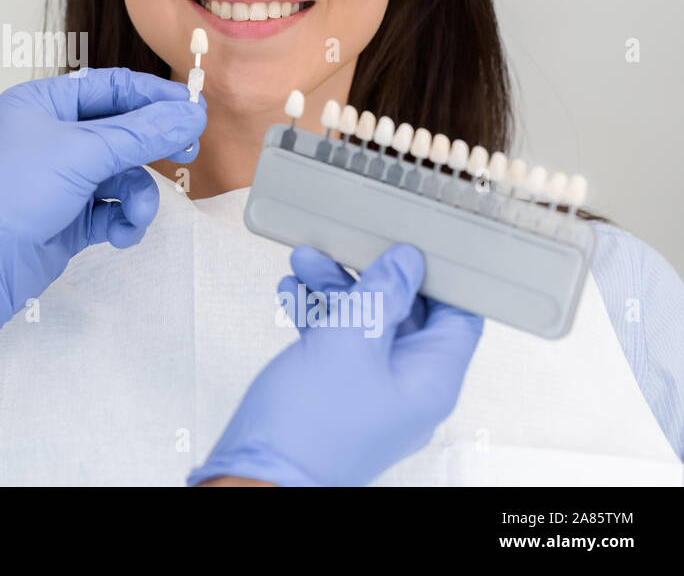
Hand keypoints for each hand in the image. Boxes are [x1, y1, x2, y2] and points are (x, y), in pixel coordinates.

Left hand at [0, 67, 205, 332]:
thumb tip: (189, 116)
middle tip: (187, 152)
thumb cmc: (11, 194)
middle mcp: (52, 137)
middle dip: (153, 146)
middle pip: (121, 131)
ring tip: (138, 213)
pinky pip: (112, 210)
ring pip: (121, 175)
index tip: (192, 109)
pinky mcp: (69, 216)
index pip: (111, 88)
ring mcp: (62, 178)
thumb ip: (142, 134)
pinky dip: (122, 221)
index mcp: (44, 104)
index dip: (154, 97)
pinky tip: (121, 233)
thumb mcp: (83, 152)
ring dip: (137, 195)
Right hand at [188, 243, 482, 486]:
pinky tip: (292, 294)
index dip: (442, 276)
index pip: (458, 315)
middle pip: (405, 313)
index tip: (417, 242)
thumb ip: (382, 293)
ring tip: (304, 263)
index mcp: (430, 379)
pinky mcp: (336, 393)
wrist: (259, 475)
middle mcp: (407, 386)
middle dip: (371, 275)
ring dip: (336, 290)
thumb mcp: (350, 341)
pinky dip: (317, 316)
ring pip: (365, 325)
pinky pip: (336, 344)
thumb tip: (407, 263)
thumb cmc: (310, 427)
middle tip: (344, 244)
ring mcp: (370, 391)